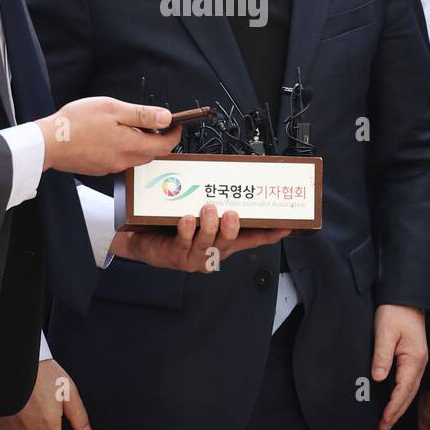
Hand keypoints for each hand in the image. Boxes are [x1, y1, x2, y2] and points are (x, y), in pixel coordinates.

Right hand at [0, 358, 90, 429]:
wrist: (19, 359)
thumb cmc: (42, 372)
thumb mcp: (68, 391)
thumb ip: (79, 417)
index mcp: (47, 422)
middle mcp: (29, 428)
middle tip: (51, 427)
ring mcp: (13, 426)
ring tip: (40, 425)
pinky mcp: (3, 420)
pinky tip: (24, 428)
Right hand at [37, 97, 180, 174]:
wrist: (47, 143)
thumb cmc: (76, 123)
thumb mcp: (113, 109)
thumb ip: (142, 115)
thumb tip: (166, 118)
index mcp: (130, 146)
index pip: (164, 146)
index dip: (174, 135)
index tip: (176, 124)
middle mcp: (123, 161)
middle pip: (151, 153)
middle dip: (157, 139)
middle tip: (152, 122)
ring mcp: (110, 167)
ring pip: (135, 157)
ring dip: (139, 144)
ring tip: (128, 126)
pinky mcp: (99, 168)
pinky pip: (119, 160)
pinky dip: (123, 148)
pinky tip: (110, 136)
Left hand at [110, 203, 290, 271]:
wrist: (142, 240)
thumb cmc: (173, 224)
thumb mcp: (199, 212)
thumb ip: (214, 198)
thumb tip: (225, 173)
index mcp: (223, 242)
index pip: (252, 238)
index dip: (269, 233)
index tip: (287, 225)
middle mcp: (212, 251)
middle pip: (231, 242)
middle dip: (233, 228)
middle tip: (233, 213)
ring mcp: (195, 256)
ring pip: (208, 243)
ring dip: (210, 226)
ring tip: (209, 209)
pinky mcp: (176, 256)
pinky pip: (184, 242)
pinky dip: (186, 230)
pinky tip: (187, 219)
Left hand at [372, 304, 426, 429]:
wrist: (406, 297)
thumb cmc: (396, 310)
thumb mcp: (385, 332)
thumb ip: (381, 355)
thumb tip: (378, 377)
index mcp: (414, 358)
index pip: (403, 389)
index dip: (393, 407)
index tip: (384, 419)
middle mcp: (419, 363)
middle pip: (408, 394)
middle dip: (396, 412)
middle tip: (383, 427)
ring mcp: (417, 361)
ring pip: (409, 390)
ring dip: (399, 406)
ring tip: (387, 419)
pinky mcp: (413, 358)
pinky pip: (408, 382)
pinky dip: (400, 395)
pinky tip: (394, 401)